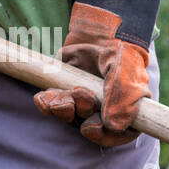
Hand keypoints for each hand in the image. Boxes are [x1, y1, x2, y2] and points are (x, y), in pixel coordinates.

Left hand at [34, 0, 161, 147]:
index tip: (90, 128)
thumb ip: (123, 98)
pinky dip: (46, 104)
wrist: (100, 30)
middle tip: (79, 94)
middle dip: (80, 114)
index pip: (118, 134)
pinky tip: (42, 98)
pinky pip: (52, 106)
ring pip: (69, 118)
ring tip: (59, 98)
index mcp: (126, 109)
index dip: (104, 137)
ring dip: (62, 110)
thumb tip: (113, 125)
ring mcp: (83, 102)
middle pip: (89, 127)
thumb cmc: (120, 52)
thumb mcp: (127, 72)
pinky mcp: (64, 91)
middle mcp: (104, 110)